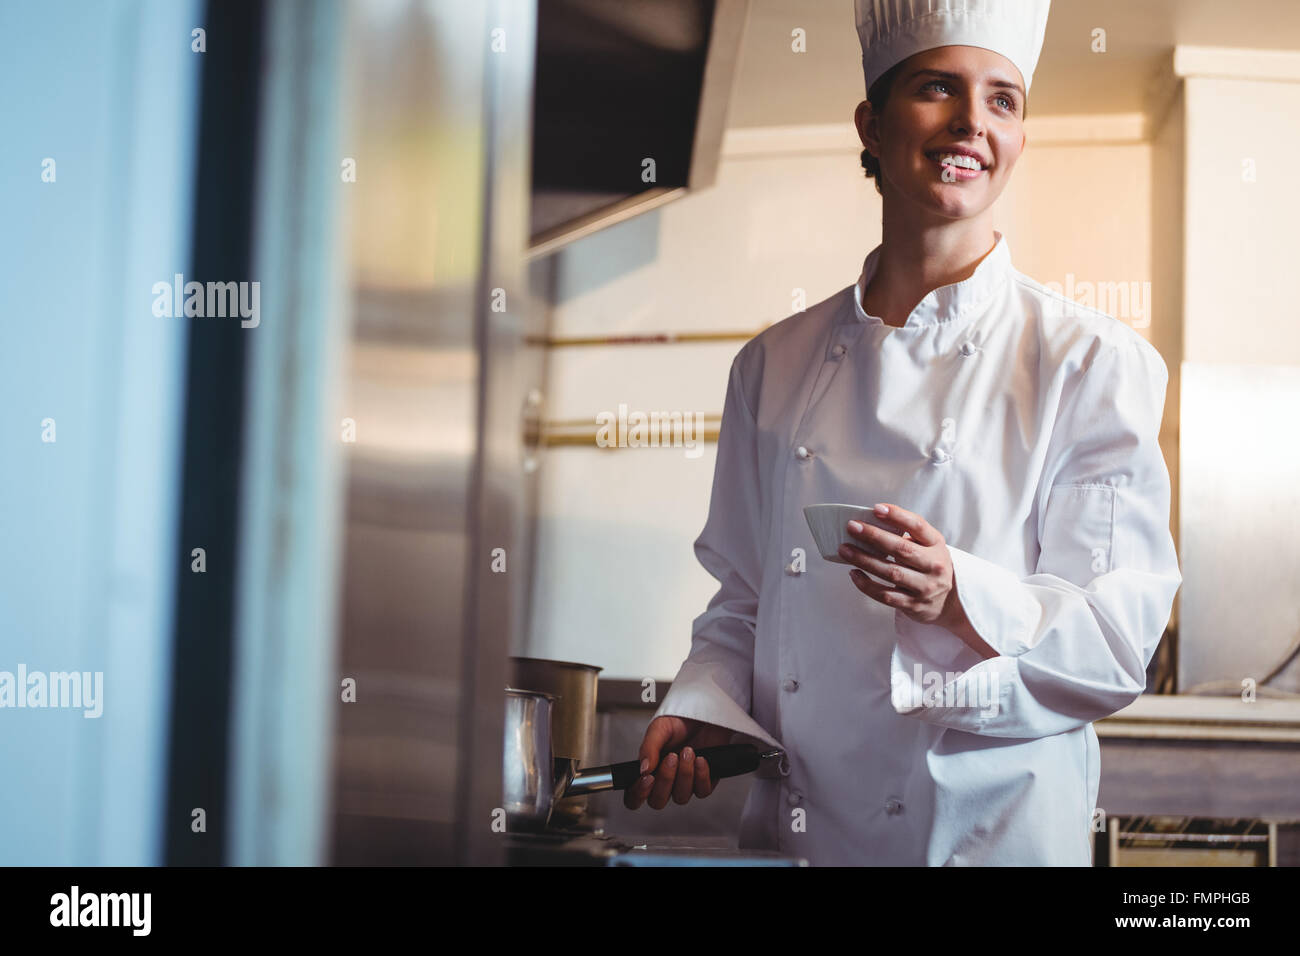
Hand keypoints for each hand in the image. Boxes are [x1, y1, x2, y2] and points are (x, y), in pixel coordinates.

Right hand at [623, 715, 732, 809]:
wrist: (705, 714)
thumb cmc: (680, 721)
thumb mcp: (659, 729)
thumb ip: (648, 748)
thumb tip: (642, 769)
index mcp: (647, 771)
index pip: (634, 796)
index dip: (638, 794)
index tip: (647, 778)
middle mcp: (664, 781)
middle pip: (657, 801)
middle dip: (665, 780)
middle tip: (671, 757)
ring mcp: (684, 784)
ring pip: (680, 797)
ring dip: (684, 775)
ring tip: (687, 751)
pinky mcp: (703, 782)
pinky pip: (702, 791)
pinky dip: (701, 776)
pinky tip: (700, 759)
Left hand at [838, 502, 995, 657]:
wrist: (950, 602)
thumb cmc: (930, 565)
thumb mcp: (929, 545)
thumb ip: (908, 533)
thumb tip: (872, 519)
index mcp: (936, 545)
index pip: (918, 526)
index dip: (897, 516)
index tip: (876, 508)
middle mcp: (934, 566)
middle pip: (902, 549)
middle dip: (874, 536)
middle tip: (852, 527)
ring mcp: (924, 587)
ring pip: (891, 572)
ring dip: (864, 560)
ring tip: (845, 549)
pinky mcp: (912, 605)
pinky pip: (885, 595)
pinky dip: (867, 585)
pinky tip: (854, 573)